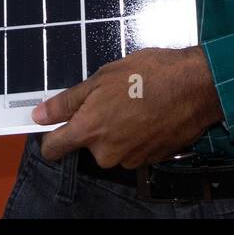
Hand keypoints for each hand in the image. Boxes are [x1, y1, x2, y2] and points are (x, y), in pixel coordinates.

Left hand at [31, 45, 223, 167]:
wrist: (194, 86)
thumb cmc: (148, 74)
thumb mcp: (101, 77)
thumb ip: (67, 101)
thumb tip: (39, 115)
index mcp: (89, 131)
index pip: (53, 148)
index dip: (50, 136)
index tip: (54, 124)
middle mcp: (107, 153)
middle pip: (88, 144)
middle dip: (96, 123)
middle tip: (112, 97)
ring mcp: (130, 159)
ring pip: (113, 145)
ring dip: (118, 128)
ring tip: (135, 102)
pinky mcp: (151, 160)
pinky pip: (133, 148)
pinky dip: (137, 134)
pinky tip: (149, 113)